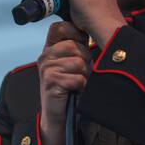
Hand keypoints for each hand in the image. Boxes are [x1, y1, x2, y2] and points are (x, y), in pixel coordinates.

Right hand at [35, 20, 93, 144]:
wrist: (58, 118)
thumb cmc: (70, 90)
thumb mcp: (73, 65)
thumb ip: (79, 48)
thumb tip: (99, 34)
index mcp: (49, 48)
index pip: (60, 27)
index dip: (75, 33)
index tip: (81, 44)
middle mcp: (45, 56)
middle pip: (75, 45)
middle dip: (85, 60)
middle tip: (81, 73)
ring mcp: (46, 68)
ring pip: (78, 62)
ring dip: (84, 75)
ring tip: (78, 83)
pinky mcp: (51, 81)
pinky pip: (77, 77)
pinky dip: (81, 86)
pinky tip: (75, 91)